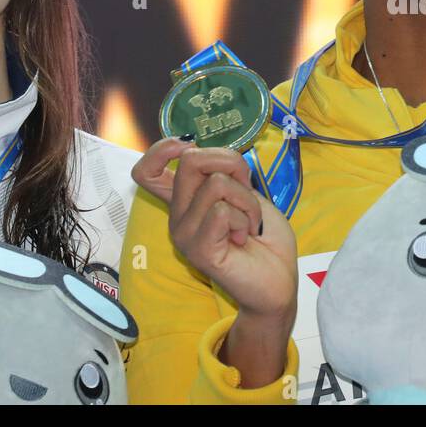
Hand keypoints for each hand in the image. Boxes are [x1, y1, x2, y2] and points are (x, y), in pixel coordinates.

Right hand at [132, 137, 296, 323]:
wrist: (279, 279)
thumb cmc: (263, 236)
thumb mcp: (245, 192)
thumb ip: (223, 173)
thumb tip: (209, 154)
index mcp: (186, 201)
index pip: (146, 172)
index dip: (163, 149)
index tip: (191, 147)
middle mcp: (178, 216)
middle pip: (190, 161)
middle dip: (231, 163)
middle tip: (246, 190)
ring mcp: (184, 233)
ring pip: (216, 183)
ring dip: (247, 199)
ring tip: (249, 223)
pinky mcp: (197, 249)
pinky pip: (222, 211)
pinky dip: (245, 218)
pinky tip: (244, 238)